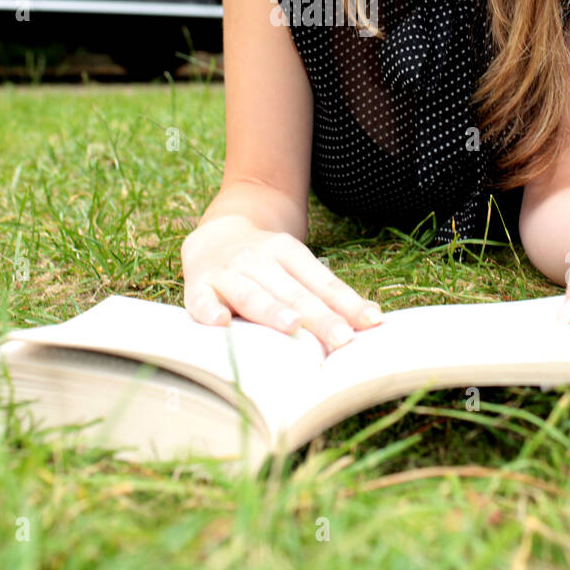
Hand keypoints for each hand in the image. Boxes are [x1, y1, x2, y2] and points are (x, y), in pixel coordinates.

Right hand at [180, 215, 383, 352]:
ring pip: (252, 294)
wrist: (217, 231)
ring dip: (272, 310)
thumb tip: (370, 322)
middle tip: (342, 338)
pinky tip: (220, 323)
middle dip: (319, 316)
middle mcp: (259, 259)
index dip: (347, 302)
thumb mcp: (295, 267)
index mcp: (288, 252)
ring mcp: (228, 271)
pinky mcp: (198, 285)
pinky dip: (209, 310)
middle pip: (294, 292)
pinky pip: (201, 300)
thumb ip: (323, 293)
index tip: (371, 321)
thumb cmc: (267, 263)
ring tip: (292, 325)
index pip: (322, 281)